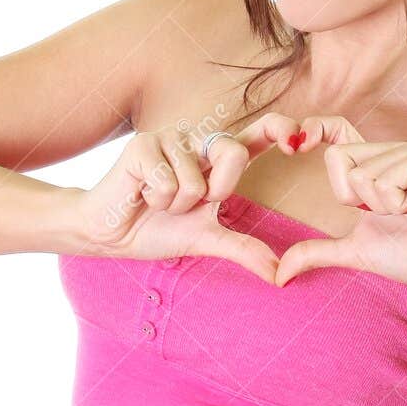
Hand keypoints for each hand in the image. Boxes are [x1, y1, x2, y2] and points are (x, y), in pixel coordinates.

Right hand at [71, 113, 309, 284]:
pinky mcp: (144, 144)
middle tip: (187, 203)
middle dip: (214, 192)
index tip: (296, 140)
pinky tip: (140, 193)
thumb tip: (280, 276)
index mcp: (219, 159)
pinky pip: (168, 182)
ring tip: (157, 200)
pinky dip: (156, 199)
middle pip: (234, 154)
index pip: (258, 135)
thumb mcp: (207, 240)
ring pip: (197, 180)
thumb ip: (245, 250)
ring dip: (177, 204)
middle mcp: (199, 142)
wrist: (110, 233)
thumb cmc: (157, 229)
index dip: (279, 129)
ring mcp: (171, 139)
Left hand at [274, 135, 406, 300]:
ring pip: (360, 172)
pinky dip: (397, 202)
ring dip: (380, 205)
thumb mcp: (353, 251)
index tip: (294, 144)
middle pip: (338, 157)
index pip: (338, 131)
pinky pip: (384, 178)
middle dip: (354, 198)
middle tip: (391, 212)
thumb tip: (279, 274)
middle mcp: (394, 150)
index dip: (315, 128)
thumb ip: (317, 252)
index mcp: (377, 164)